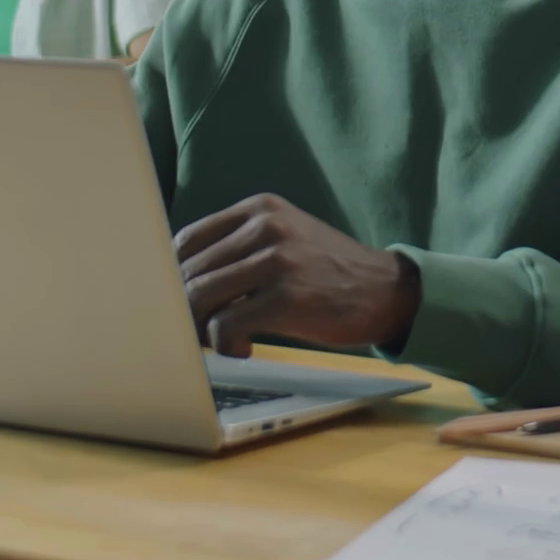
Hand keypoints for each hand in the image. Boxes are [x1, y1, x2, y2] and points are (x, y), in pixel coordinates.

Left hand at [174, 194, 419, 357]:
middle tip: (196, 334)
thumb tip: (180, 282)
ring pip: (200, 297)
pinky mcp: (287, 296)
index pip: (186, 240)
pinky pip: (227, 325)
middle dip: (182, 310)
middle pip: (189, 271)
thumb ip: (240, 249)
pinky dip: (225, 346)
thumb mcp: (285, 241)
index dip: (172, 278)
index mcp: (260, 209)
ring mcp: (278, 259)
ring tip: (218, 343)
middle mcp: (266, 226)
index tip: (177, 304)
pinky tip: (245, 350)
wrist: (388, 291)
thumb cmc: (328, 274)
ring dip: (199, 330)